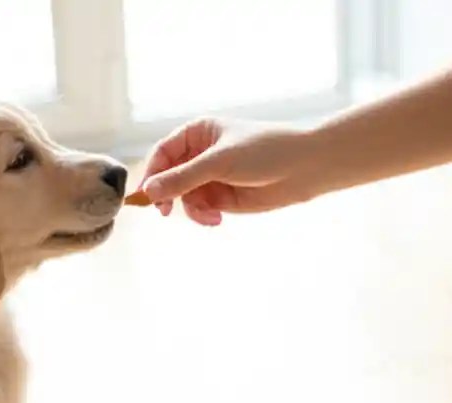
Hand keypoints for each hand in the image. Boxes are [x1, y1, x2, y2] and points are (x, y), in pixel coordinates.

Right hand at [139, 118, 315, 225]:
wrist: (305, 168)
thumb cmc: (266, 151)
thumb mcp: (220, 162)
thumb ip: (183, 178)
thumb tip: (149, 191)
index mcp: (197, 133)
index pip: (162, 153)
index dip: (152, 173)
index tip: (147, 194)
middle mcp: (201, 154)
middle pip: (169, 177)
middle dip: (168, 195)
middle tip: (165, 211)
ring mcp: (211, 177)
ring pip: (183, 197)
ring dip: (191, 209)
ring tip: (209, 215)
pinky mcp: (223, 197)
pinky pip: (200, 209)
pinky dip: (204, 216)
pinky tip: (217, 219)